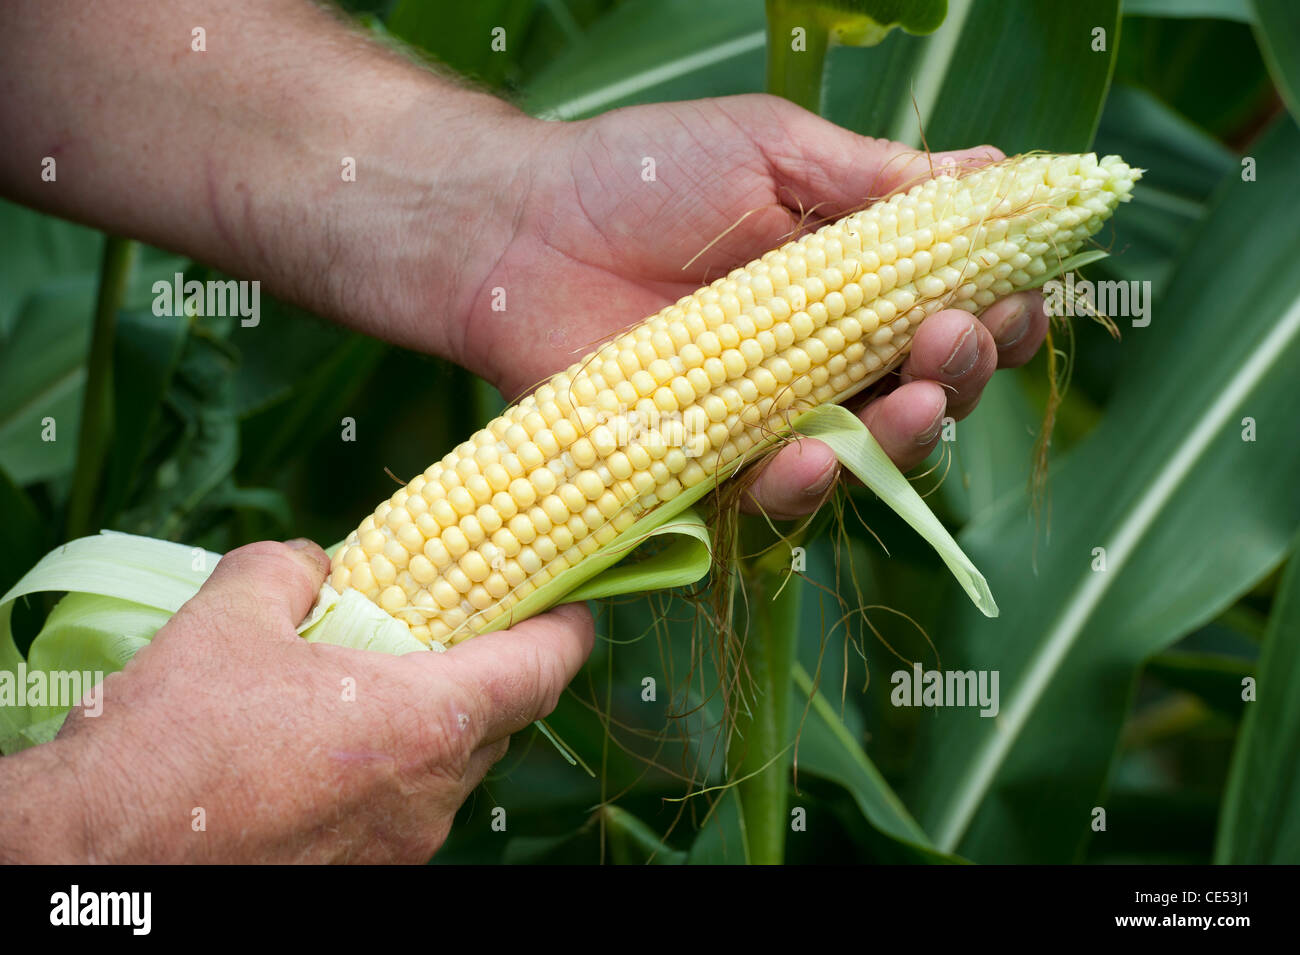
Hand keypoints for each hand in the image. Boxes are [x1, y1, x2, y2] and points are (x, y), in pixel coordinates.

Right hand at [18, 541, 592, 862]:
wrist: (97, 860)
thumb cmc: (170, 739)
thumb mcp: (229, 617)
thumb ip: (288, 570)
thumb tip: (312, 563)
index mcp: (424, 725)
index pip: (543, 669)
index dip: (569, 626)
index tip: (574, 598)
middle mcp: (429, 799)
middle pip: (502, 722)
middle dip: (491, 671)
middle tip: (459, 627)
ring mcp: (400, 850)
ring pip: (449, 773)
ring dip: (431, 725)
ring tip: (370, 686)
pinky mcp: (365, 882)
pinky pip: (403, 812)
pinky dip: (390, 771)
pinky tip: (328, 750)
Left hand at [441, 95, 1048, 518]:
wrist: (520, 230)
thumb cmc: (643, 175)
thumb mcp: (770, 149)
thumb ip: (874, 178)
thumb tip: (992, 171)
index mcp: (850, 281)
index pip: (952, 310)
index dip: (997, 313)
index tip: (1015, 296)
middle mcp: (823, 359)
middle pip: (926, 391)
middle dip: (962, 372)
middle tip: (953, 338)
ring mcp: (767, 418)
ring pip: (864, 454)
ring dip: (906, 438)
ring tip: (914, 402)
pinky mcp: (707, 465)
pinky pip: (767, 495)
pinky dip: (799, 484)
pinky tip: (810, 458)